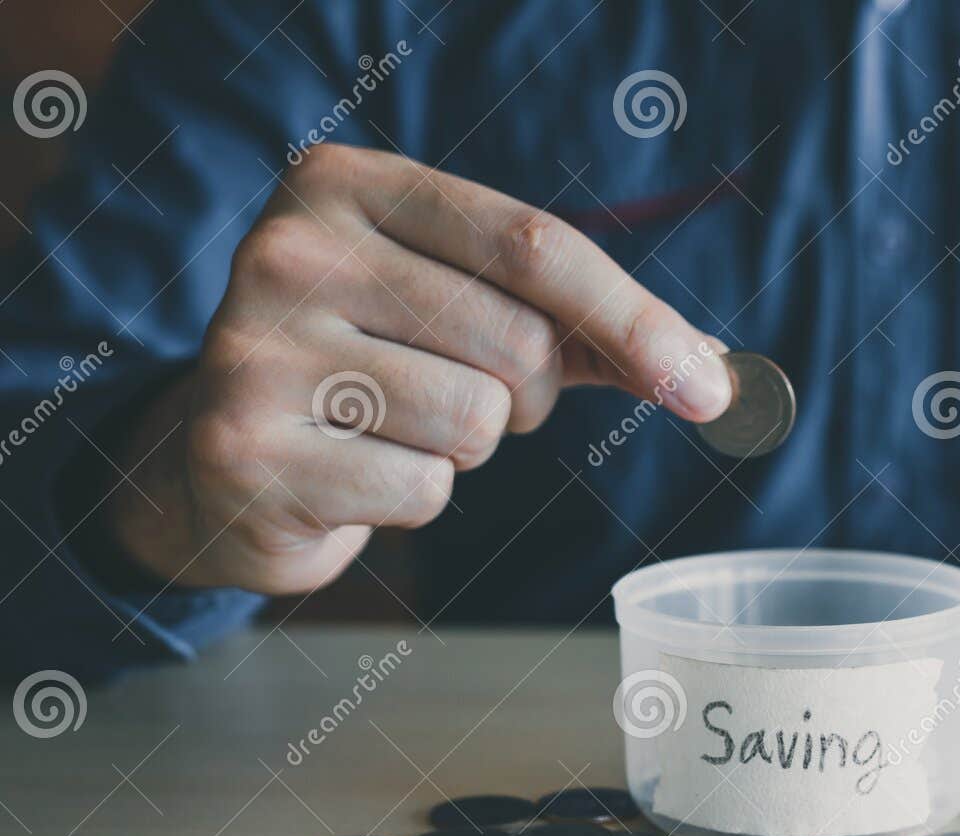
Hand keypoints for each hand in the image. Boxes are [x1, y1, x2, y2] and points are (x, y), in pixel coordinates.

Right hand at [104, 143, 730, 593]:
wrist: (224, 461)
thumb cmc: (376, 372)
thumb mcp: (465, 311)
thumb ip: (579, 326)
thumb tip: (709, 373)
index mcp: (349, 186)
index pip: (536, 245)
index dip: (635, 320)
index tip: (708, 388)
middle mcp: (292, 250)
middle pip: (517, 343)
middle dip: (522, 394)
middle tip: (450, 391)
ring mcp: (259, 349)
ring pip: (475, 423)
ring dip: (462, 449)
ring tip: (389, 430)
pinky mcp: (250, 448)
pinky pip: (422, 491)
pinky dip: (410, 500)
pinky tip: (348, 474)